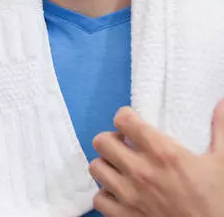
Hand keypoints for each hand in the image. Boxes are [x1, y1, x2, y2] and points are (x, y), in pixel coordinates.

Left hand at [89, 101, 223, 215]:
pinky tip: (119, 193)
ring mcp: (129, 195)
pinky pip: (98, 198)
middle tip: (124, 144)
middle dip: (111, 139)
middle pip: (102, 141)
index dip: (125, 117)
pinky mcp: (123, 216)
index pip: (125, 120)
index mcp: (164, 154)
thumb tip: (221, 102)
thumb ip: (220, 130)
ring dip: (107, 165)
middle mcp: (141, 171)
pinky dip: (106, 195)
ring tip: (120, 167)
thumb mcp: (223, 163)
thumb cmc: (219, 203)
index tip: (131, 121)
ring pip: (96, 168)